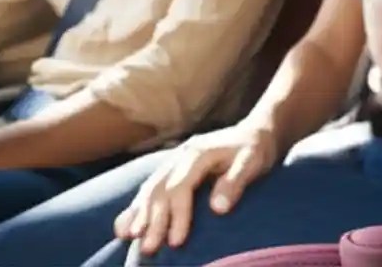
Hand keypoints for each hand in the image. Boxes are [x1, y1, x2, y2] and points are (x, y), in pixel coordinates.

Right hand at [115, 122, 280, 254]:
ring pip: (150, 189)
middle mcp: (181, 156)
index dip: (178, 215)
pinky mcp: (172, 170)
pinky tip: (126, 226)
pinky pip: (149, 188)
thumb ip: (235, 182)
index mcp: (199, 153)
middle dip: (153, 221)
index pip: (181, 187)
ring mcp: (174, 161)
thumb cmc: (256, 150)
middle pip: (161, 190)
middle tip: (149, 249)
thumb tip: (218, 208)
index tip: (176, 242)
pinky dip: (136, 207)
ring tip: (129, 238)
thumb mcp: (253, 161)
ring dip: (139, 214)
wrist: (255, 133)